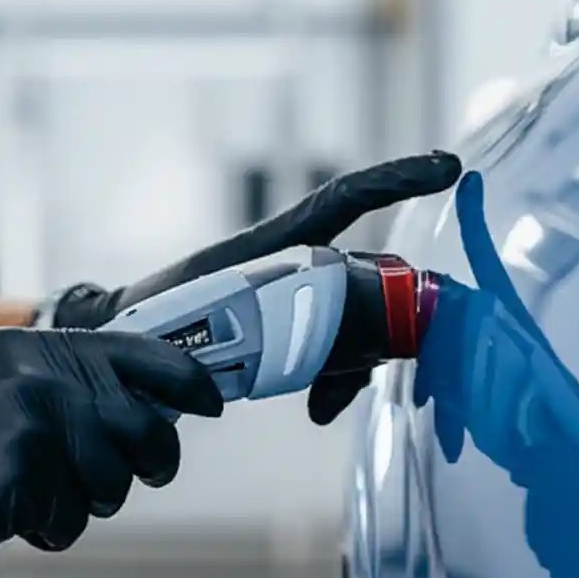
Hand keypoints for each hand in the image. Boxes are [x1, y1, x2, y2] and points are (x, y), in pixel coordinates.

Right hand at [0, 328, 222, 572]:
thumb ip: (58, 384)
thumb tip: (130, 409)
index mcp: (38, 348)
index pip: (145, 355)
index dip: (191, 383)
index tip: (212, 401)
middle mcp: (44, 376)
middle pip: (148, 430)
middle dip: (146, 464)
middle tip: (116, 477)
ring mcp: (34, 424)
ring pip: (111, 483)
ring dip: (79, 501)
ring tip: (28, 492)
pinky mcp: (20, 475)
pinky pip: (67, 519)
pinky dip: (41, 527)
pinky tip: (0, 510)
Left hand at [45, 153, 462, 424]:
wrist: (129, 339)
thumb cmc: (161, 312)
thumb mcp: (208, 319)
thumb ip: (248, 333)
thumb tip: (311, 404)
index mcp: (280, 242)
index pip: (349, 197)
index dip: (398, 178)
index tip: (449, 168)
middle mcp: (298, 261)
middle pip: (371, 274)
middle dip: (393, 314)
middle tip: (394, 352)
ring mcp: (298, 294)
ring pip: (359, 317)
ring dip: (361, 361)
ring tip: (327, 401)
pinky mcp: (291, 327)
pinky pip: (335, 348)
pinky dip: (338, 379)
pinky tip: (320, 409)